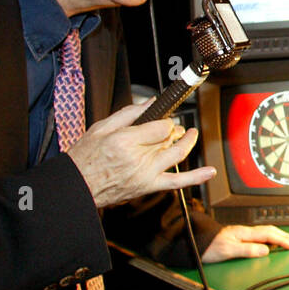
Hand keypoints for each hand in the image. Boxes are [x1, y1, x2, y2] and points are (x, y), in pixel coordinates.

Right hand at [65, 102, 215, 208]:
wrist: (78, 187)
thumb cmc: (85, 158)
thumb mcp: (100, 128)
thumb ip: (128, 114)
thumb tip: (150, 103)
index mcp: (125, 141)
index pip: (161, 126)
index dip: (166, 120)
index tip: (163, 119)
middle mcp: (138, 158)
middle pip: (169, 138)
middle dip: (174, 129)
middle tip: (173, 126)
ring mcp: (146, 174)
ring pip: (177, 154)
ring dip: (187, 142)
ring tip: (190, 134)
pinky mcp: (149, 186)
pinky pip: (177, 182)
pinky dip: (196, 177)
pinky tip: (210, 171)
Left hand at [202, 224, 288, 262]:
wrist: (196, 241)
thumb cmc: (209, 245)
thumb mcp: (228, 250)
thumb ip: (247, 250)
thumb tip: (265, 250)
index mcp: (244, 233)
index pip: (269, 235)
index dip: (283, 241)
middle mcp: (244, 231)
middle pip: (270, 231)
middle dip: (285, 236)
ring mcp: (242, 233)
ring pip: (266, 232)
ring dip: (279, 236)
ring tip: (288, 240)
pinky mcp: (238, 236)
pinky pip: (260, 235)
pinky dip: (270, 237)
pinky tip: (270, 241)